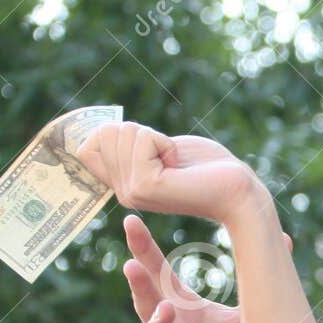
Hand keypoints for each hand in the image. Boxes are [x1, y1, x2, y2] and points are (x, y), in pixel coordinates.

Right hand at [77, 122, 264, 224]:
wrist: (238, 190)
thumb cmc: (207, 167)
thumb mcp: (160, 149)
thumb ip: (129, 143)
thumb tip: (103, 128)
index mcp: (123, 186)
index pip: (85, 148)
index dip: (113, 133)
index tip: (149, 146)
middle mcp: (123, 194)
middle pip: (104, 135)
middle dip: (141, 132)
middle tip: (170, 157)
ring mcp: (131, 193)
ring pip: (121, 134)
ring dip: (155, 138)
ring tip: (176, 162)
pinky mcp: (145, 187)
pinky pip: (142, 141)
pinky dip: (165, 143)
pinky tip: (180, 165)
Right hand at [122, 213, 289, 322]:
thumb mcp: (255, 312)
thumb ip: (262, 277)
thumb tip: (283, 236)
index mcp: (188, 308)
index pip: (160, 272)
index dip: (144, 248)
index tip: (131, 220)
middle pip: (148, 302)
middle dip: (139, 283)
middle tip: (131, 263)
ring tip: (166, 308)